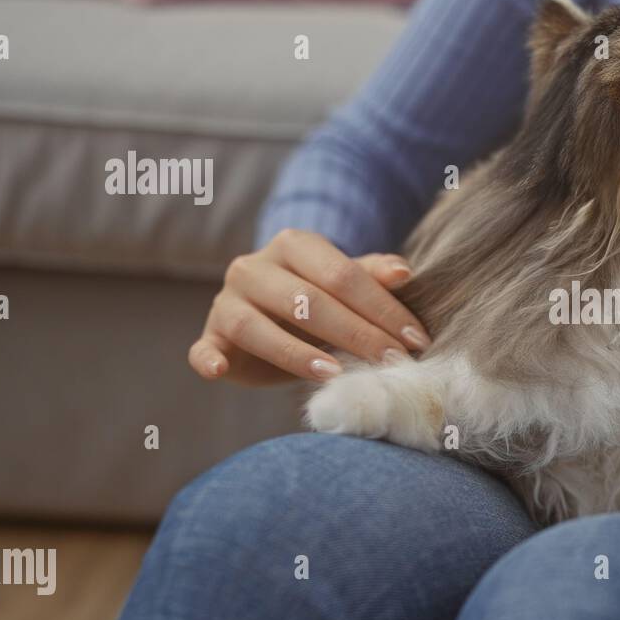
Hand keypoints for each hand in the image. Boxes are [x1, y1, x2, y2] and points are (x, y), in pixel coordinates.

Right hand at [188, 228, 430, 385]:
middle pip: (306, 301)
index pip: (342, 276)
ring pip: (256, 326)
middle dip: (356, 334)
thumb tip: (403, 272)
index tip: (416, 340)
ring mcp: (227, 301)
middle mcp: (254, 267)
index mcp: (293, 245)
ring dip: (295, 354)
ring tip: (334, 374)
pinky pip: (203, 348)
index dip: (383, 309)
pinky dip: (207, 358)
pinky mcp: (211, 335)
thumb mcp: (345, 284)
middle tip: (393, 362)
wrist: (269, 312)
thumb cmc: (317, 298)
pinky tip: (218, 369)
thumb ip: (371, 276)